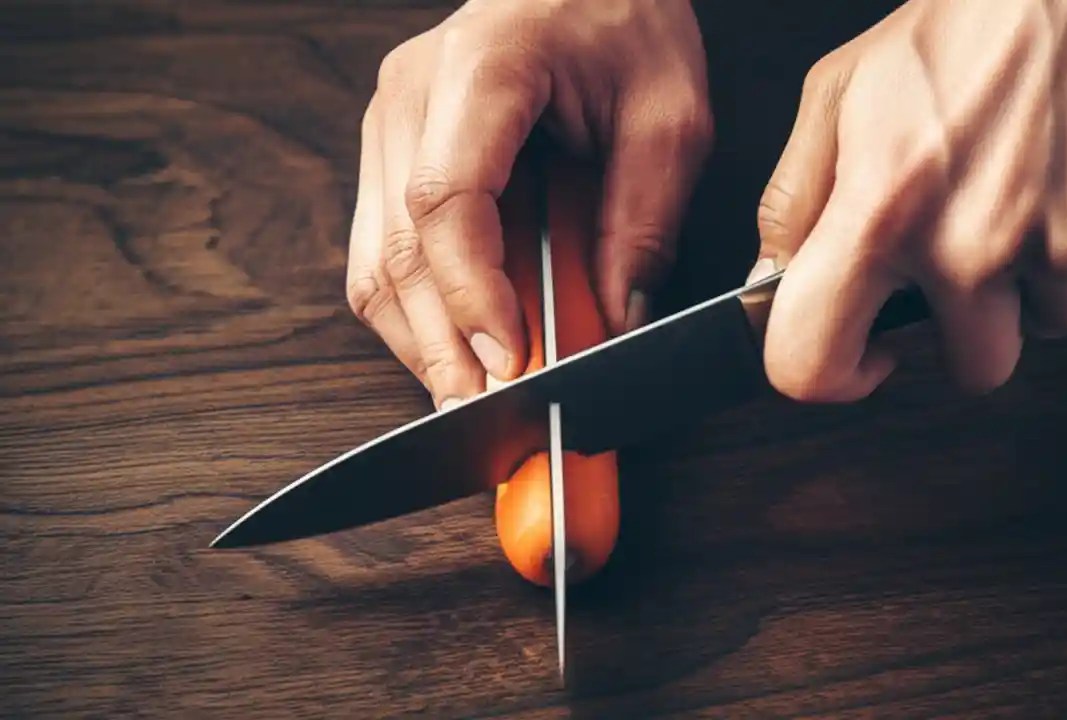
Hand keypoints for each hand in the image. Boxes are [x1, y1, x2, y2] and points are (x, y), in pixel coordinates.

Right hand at [348, 0, 712, 408]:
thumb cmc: (625, 20)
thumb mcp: (668, 118)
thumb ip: (642, 221)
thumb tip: (616, 321)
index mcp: (481, 69)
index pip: (446, 200)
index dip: (473, 293)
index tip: (511, 359)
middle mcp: (412, 96)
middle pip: (398, 246)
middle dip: (443, 343)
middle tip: (484, 412)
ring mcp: (392, 125)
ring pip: (376, 260)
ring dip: (424, 338)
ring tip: (471, 398)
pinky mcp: (395, 153)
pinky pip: (384, 251)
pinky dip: (421, 310)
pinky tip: (459, 347)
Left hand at [752, 0, 1066, 400]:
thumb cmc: (963, 23)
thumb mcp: (840, 93)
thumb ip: (795, 201)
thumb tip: (772, 285)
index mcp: (882, 213)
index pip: (813, 364)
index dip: (830, 374)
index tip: (860, 352)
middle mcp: (973, 246)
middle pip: (973, 368)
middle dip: (969, 324)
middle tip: (970, 245)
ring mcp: (1065, 248)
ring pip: (1046, 320)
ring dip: (1035, 275)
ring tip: (1027, 183)